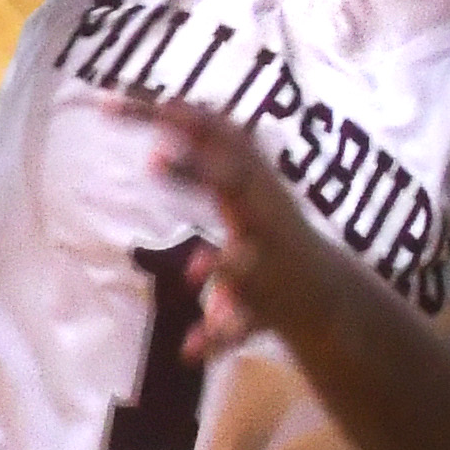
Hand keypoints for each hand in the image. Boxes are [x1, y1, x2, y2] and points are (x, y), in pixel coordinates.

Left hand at [124, 95, 352, 357]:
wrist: (326, 297)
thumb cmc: (270, 229)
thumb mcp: (243, 182)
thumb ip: (204, 147)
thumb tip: (158, 99)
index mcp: (254, 182)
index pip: (215, 137)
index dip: (178, 119)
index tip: (123, 100)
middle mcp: (263, 215)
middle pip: (234, 186)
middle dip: (198, 172)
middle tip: (153, 158)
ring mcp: (268, 263)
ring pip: (246, 262)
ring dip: (221, 265)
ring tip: (194, 271)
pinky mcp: (268, 308)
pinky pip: (241, 324)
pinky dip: (217, 337)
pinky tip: (188, 349)